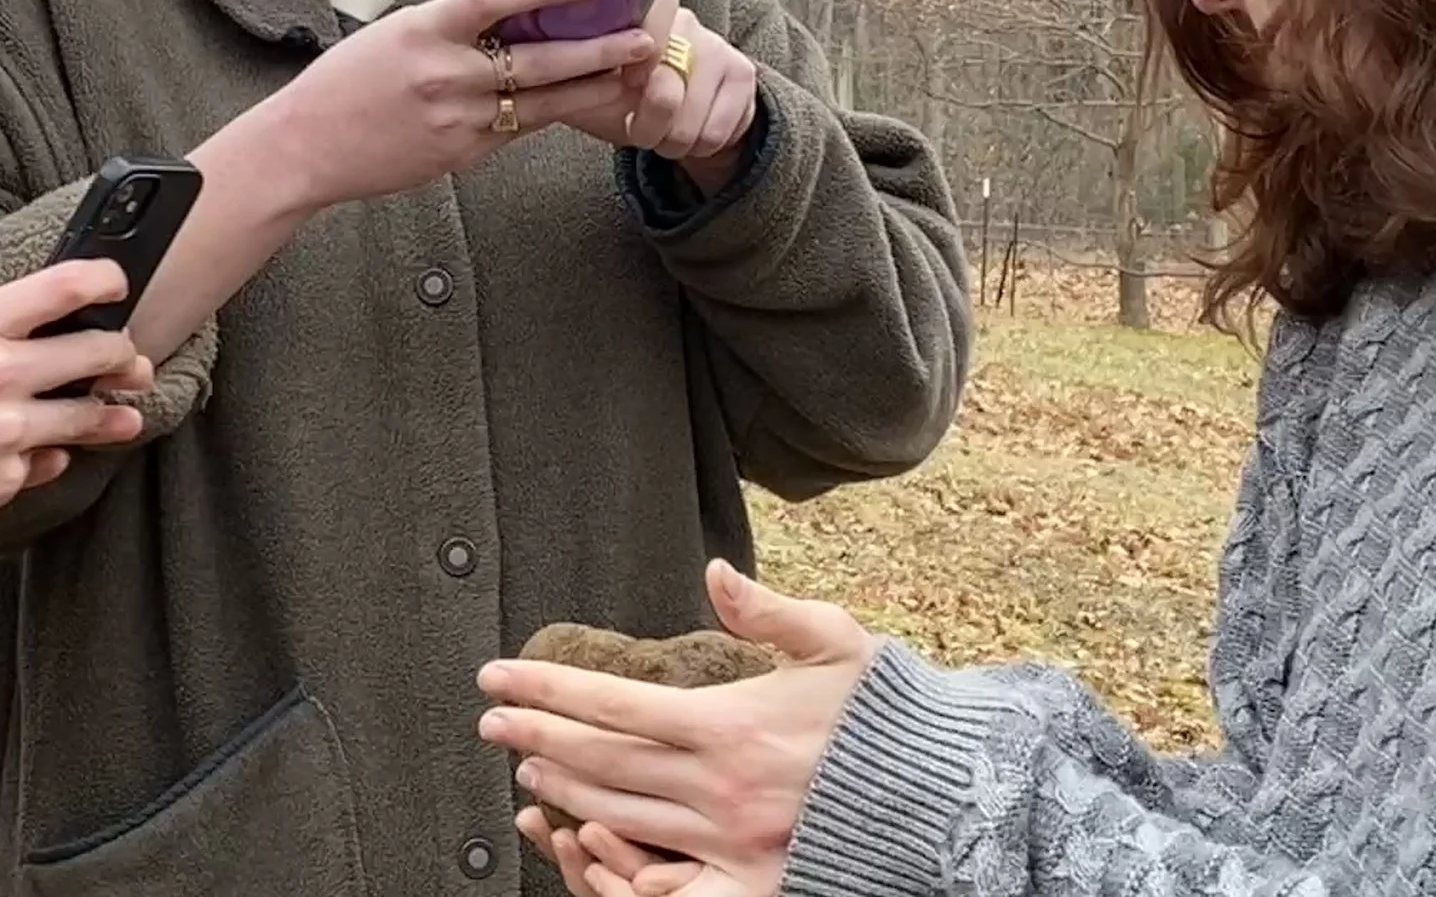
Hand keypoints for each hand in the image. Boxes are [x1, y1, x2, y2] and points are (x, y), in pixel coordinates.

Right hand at [0, 257, 158, 543]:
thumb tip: (48, 328)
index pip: (66, 286)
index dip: (107, 279)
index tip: (119, 286)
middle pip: (100, 351)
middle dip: (122, 355)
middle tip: (128, 361)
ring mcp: (4, 430)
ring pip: (89, 416)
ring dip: (110, 416)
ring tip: (123, 417)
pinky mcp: (0, 480)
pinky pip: (46, 464)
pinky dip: (41, 459)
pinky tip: (28, 455)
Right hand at [265, 0, 657, 212]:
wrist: (306, 146)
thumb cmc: (348, 82)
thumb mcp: (397, 33)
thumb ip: (454, 22)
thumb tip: (516, 4)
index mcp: (424, 29)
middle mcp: (445, 73)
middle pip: (539, 59)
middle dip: (599, 48)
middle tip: (643, 35)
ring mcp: (457, 118)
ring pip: (543, 101)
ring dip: (593, 85)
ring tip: (633, 72)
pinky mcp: (461, 153)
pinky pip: (520, 128)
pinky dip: (553, 112)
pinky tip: (585, 101)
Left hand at [478, 561, 881, 895]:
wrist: (944, 800)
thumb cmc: (884, 714)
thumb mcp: (834, 642)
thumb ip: (766, 610)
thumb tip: (714, 571)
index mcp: (728, 724)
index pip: (609, 704)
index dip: (544, 690)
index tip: (496, 677)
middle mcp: (718, 790)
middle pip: (599, 763)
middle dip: (535, 740)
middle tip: (491, 724)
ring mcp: (729, 847)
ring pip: (619, 820)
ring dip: (564, 794)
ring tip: (529, 774)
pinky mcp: (748, 888)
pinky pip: (665, 889)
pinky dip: (618, 868)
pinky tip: (587, 845)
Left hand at [557, 0, 760, 196]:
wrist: (678, 123)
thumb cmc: (619, 100)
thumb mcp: (587, 87)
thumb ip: (568, 72)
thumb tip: (538, 62)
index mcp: (637, 10)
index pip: (648, 5)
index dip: (638, 47)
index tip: (628, 80)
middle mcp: (683, 18)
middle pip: (668, 73)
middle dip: (649, 116)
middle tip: (639, 127)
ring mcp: (717, 44)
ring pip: (690, 111)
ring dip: (670, 137)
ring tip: (661, 133)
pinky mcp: (743, 73)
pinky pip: (715, 128)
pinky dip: (696, 146)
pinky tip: (687, 134)